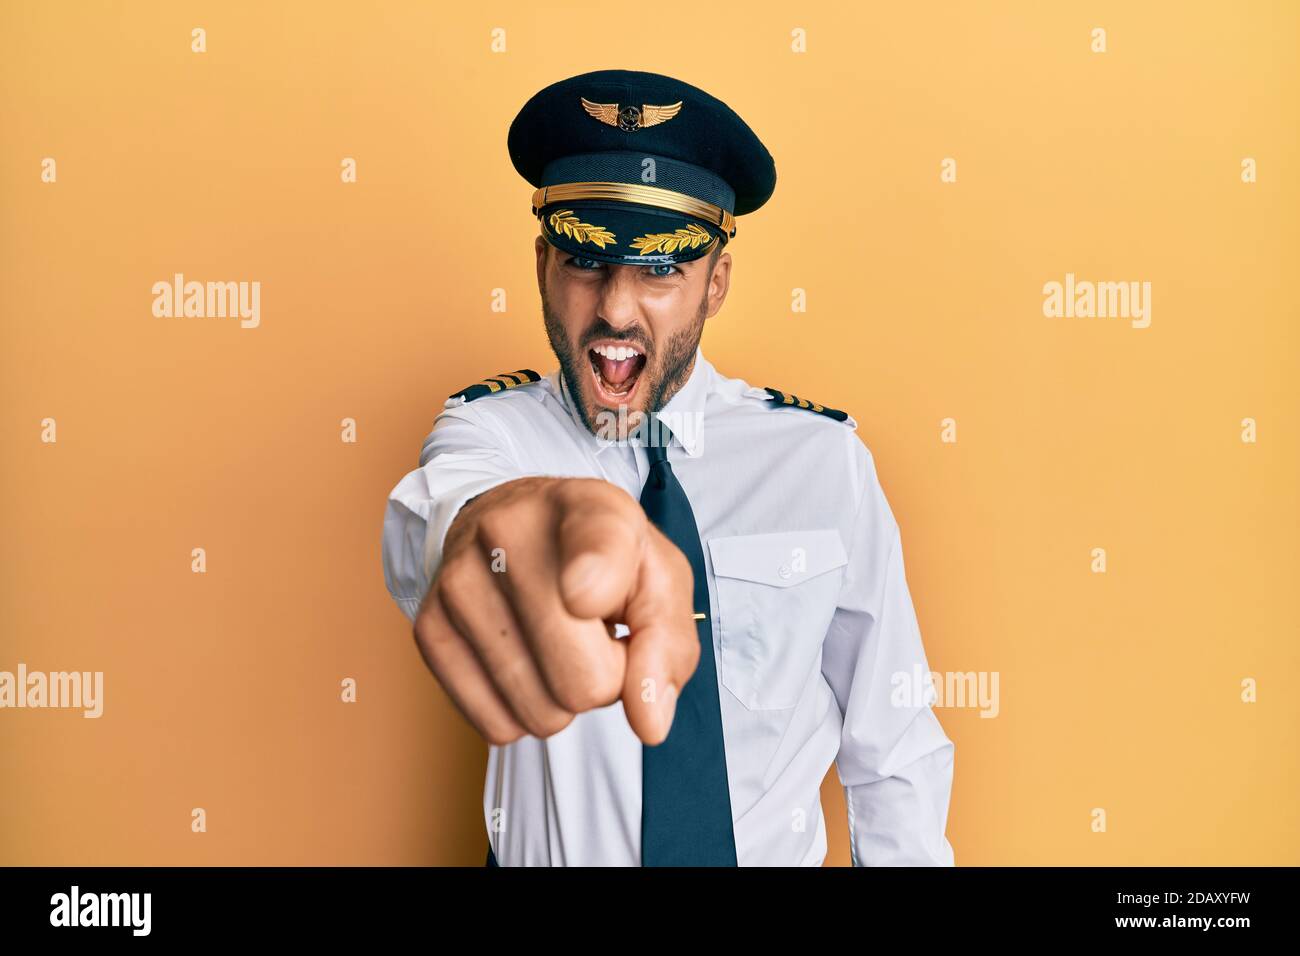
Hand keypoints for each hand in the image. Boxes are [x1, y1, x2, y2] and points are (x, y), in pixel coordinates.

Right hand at [413, 477, 699, 745]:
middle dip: (606, 680)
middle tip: (596, 637)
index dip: (595, 585)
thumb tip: (649, 723)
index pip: (594, 552)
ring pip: (541, 714)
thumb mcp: (657, 579)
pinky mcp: (429, 629)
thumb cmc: (600, 559)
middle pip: (584, 682)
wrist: (514, 525)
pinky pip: (497, 727)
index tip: (586, 599)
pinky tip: (524, 657)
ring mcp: (460, 582)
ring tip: (558, 642)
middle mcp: (510, 534)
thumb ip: (667, 646)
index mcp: (588, 509)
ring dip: (564, 697)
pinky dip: (523, 709)